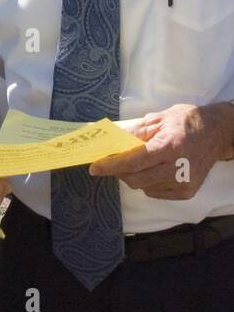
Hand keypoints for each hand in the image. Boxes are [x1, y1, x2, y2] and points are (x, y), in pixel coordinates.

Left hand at [90, 102, 233, 199]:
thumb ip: (133, 132)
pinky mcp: (187, 192)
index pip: (134, 162)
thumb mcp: (157, 119)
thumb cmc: (185, 122)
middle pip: (136, 179)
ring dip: (135, 176)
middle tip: (115, 161)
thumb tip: (108, 139)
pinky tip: (155, 169)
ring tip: (142, 161)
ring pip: (144, 187)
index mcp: (170, 147)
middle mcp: (179, 168)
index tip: (94, 168)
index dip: (111, 166)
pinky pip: (155, 192)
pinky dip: (148, 182)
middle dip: (120, 171)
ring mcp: (185, 183)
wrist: (216, 133)